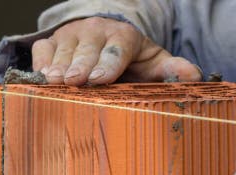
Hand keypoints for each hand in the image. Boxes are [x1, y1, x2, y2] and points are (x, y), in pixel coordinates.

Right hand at [32, 17, 201, 85]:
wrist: (106, 43)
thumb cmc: (133, 61)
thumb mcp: (155, 64)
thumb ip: (173, 71)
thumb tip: (195, 76)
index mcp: (124, 36)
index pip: (117, 48)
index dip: (108, 63)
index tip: (101, 80)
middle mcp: (96, 31)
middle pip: (86, 49)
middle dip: (80, 66)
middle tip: (74, 82)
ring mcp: (72, 35)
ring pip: (63, 49)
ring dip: (58, 67)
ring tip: (54, 82)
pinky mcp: (52, 41)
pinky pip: (42, 50)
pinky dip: (40, 64)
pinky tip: (41, 80)